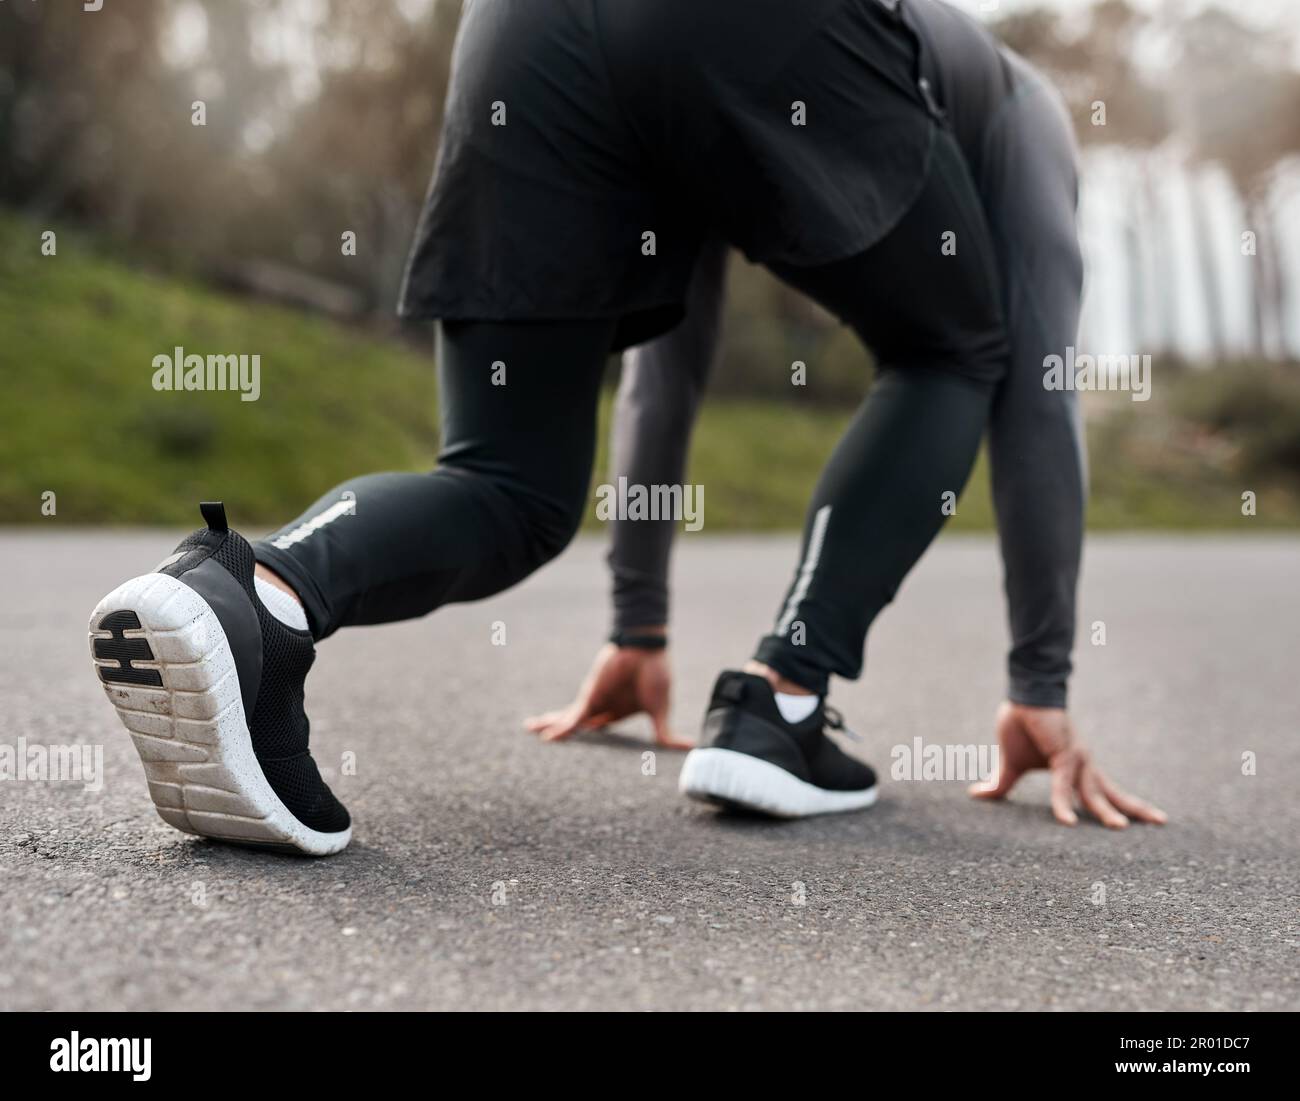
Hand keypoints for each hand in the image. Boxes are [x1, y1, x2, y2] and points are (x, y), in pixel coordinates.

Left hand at [523, 643, 691, 748]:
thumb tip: (690, 748)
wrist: (645, 647)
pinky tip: (547, 737)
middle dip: (563, 730)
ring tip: (531, 729)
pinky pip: (572, 719)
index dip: (591, 736)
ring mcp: (594, 703)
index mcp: (620, 710)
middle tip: (546, 738)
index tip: (581, 747)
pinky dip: (561, 729)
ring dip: (551, 726)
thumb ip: (665, 732)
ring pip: (569, 721)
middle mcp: (604, 707)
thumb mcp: (660, 709)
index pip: (601, 727)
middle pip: (579, 724)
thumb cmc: (656, 673)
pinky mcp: (590, 698)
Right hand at [968, 702, 1166, 827]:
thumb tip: (975, 794)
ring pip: (1095, 793)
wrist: (1023, 694)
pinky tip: (1068, 823)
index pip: (1101, 791)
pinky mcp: (1064, 755)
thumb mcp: (1011, 763)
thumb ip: (1001, 784)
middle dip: (1136, 808)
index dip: (1117, 804)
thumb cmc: (1021, 723)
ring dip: (1108, 812)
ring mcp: (1076, 760)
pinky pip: (1064, 786)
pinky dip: (1065, 804)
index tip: (1133, 820)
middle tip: (1162, 822)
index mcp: (1075, 767)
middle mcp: (1083, 764)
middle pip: (1112, 792)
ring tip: (1121, 829)